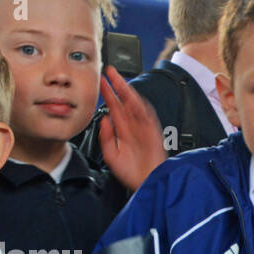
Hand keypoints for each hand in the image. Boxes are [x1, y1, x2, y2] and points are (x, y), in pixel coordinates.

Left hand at [98, 66, 165, 191]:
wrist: (147, 182)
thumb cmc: (131, 173)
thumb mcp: (111, 155)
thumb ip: (106, 137)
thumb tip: (103, 120)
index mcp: (122, 130)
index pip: (114, 106)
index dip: (107, 93)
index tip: (100, 80)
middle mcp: (132, 126)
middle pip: (124, 101)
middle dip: (118, 85)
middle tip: (110, 71)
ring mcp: (143, 128)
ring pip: (135, 105)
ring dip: (128, 92)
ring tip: (120, 81)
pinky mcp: (153, 133)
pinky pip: (148, 116)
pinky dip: (142, 107)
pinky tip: (134, 98)